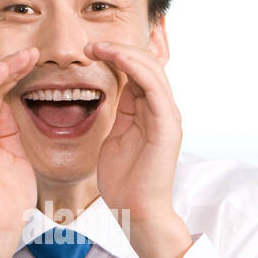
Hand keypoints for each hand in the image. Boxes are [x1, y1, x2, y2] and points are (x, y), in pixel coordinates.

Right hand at [0, 46, 38, 242]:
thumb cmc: (10, 198)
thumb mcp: (16, 153)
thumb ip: (10, 127)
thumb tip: (13, 101)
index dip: (12, 75)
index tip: (34, 60)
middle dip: (9, 66)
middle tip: (33, 52)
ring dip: (3, 70)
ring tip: (26, 57)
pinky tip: (8, 71)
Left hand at [88, 41, 191, 257]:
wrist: (136, 211)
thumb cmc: (124, 182)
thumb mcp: (115, 138)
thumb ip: (118, 114)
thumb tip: (111, 93)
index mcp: (150, 112)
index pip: (138, 72)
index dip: (115, 56)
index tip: (89, 51)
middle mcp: (163, 109)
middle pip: (146, 64)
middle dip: (118, 49)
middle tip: (90, 46)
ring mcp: (168, 115)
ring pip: (151, 69)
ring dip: (123, 53)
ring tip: (97, 48)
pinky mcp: (167, 124)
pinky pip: (152, 86)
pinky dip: (134, 67)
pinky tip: (115, 58)